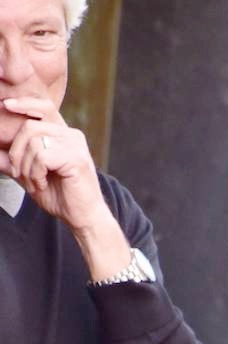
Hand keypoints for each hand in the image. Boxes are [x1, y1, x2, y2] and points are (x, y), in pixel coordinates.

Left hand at [1, 98, 129, 275]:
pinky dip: (36, 173)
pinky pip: (42, 156)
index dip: (24, 104)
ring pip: (34, 141)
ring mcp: (75, 146)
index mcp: (63, 135)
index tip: (6, 105)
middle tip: (18, 173)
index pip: (44, 107)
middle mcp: (71, 135)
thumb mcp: (31, 176)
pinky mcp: (76, 159)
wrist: (84, 219)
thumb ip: (14, 162)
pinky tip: (42, 184)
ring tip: (35, 183)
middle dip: (16, 151)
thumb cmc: (62, 198)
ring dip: (26, 166)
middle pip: (30, 126)